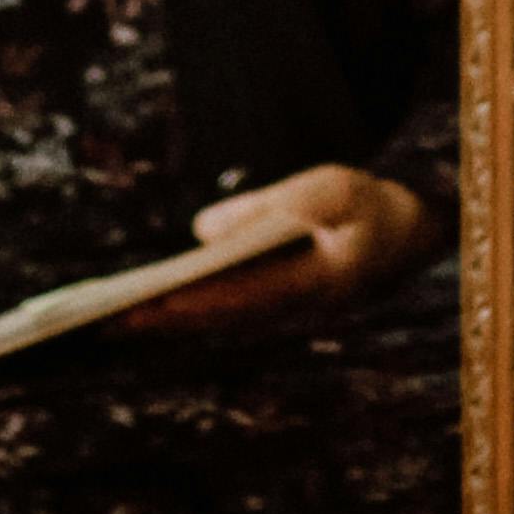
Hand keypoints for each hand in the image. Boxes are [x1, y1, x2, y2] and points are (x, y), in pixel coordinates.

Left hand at [125, 160, 433, 337]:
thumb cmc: (371, 204)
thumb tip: (200, 232)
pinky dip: (184, 313)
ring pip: (214, 325)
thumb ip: (266, 206)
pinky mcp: (280, 307)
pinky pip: (224, 314)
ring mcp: (286, 315)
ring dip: (164, 325)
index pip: (233, 300)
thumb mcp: (330, 188)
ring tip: (108, 320)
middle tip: (97, 325)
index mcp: (311, 286)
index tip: (135, 310)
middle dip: (158, 324)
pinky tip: (148, 307)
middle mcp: (293, 312)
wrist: (415, 232)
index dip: (182, 306)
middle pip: (213, 322)